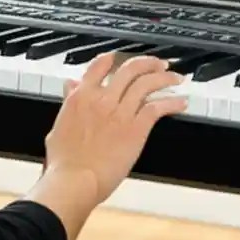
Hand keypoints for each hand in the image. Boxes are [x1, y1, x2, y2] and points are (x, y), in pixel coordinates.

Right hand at [42, 52, 186, 204]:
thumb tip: (70, 85)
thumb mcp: (59, 124)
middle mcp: (102, 99)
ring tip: (175, 77)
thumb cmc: (64, 162)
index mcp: (82, 97)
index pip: (100, 65)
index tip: (123, 58)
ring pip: (147, 83)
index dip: (114, 58)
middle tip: (158, 65)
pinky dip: (172, 102)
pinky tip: (180, 102)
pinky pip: (157, 107)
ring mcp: (120, 112)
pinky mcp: (136, 128)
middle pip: (130, 68)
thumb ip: (69, 101)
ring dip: (164, 78)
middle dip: (148, 63)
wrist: (74, 181)